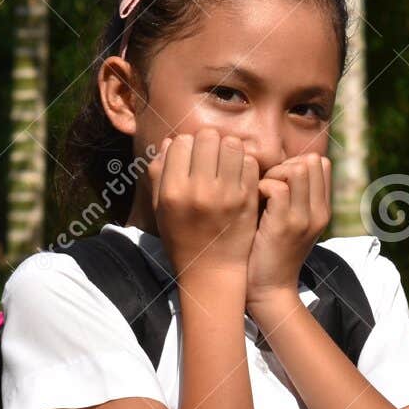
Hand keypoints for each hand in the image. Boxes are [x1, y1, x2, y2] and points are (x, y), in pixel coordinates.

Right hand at [146, 128, 260, 281]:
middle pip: (207, 136)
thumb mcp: (160, 210)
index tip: (189, 157)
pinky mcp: (247, 200)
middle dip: (208, 142)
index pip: (180, 142)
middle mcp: (198, 190)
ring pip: (231, 144)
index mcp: (173, 191)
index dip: (185, 146)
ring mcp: (226, 194)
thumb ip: (159, 175)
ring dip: (228, 149)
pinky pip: (249, 162)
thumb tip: (169, 142)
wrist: (212, 271)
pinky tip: (238, 175)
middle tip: (210, 156)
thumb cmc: (181, 240)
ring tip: (225, 162)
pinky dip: (243, 164)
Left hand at [246, 152, 330, 313]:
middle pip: (311, 161)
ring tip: (260, 193)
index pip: (321, 163)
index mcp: (322, 209)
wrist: (269, 290)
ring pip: (297, 169)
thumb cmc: (270, 252)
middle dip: (285, 164)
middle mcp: (319, 212)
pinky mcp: (284, 226)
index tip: (277, 180)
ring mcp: (304, 219)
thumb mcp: (290, 222)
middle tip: (267, 185)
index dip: (296, 162)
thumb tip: (277, 165)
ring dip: (273, 174)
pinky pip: (277, 187)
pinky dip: (262, 187)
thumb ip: (292, 196)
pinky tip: (254, 202)